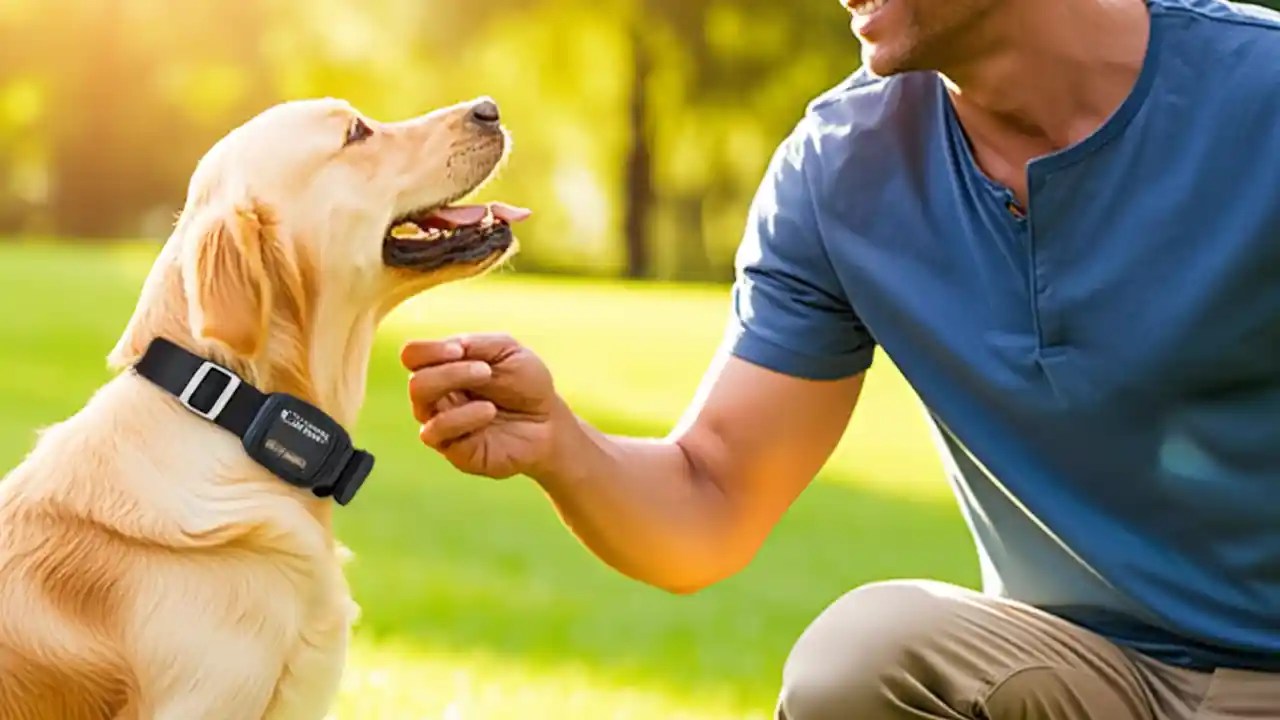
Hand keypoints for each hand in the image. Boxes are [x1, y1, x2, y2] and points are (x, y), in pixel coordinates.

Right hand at [401, 333, 566, 479]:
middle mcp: (436, 396)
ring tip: (490, 390)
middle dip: (449, 372)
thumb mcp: (508, 351)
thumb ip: (477, 343)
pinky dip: (462, 418)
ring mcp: (441, 424)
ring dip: (453, 388)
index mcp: (444, 368)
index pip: (413, 355)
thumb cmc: (526, 385)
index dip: (428, 350)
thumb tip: (448, 347)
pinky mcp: (451, 449)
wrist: (548, 423)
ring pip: (419, 404)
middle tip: (485, 371)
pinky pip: (436, 432)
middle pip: (416, 382)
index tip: (459, 350)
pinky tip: (488, 411)